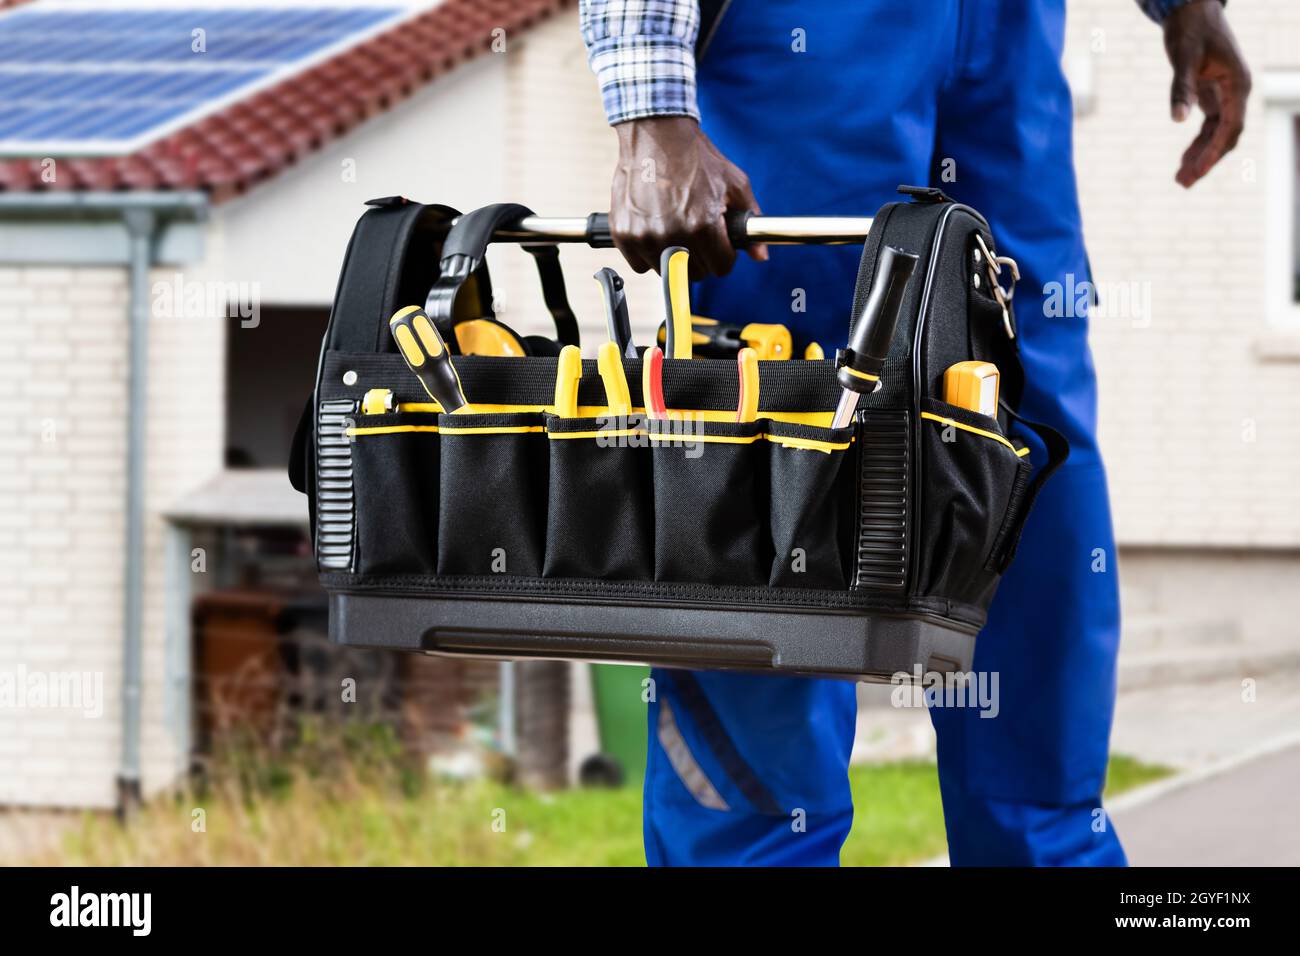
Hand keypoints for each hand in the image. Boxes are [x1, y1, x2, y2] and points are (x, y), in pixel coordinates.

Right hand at [610, 116, 766, 278]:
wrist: (657, 135)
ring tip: (673, 225)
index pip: (721, 267)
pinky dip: (646, 253)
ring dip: (673, 255)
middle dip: (700, 256)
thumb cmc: (696, 158)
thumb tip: (761, 256)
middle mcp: (673, 236)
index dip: (723, 253)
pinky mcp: (623, 234)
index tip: (717, 240)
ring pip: (666, 272)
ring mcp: (645, 237)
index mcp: (703, 226)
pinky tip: (653, 228)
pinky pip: (639, 264)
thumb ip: (751, 221)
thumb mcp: (734, 184)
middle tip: (695, 231)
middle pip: (695, 274)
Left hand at [1163, 0, 1250, 187]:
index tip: (1196, 171)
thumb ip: (1181, 89)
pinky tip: (1184, 159)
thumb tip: (1178, 120)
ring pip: (1218, 134)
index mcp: (1238, 84)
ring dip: (1201, 156)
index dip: (1214, 151)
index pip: (1231, 126)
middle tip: (1183, 183)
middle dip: (1207, 160)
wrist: (1191, 8)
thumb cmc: (1189, 30)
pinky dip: (1198, 143)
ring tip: (1181, 179)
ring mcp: (1227, 94)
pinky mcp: (1214, 94)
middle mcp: (1237, 91)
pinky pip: (1210, 126)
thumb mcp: (1183, 59)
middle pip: (1227, 135)